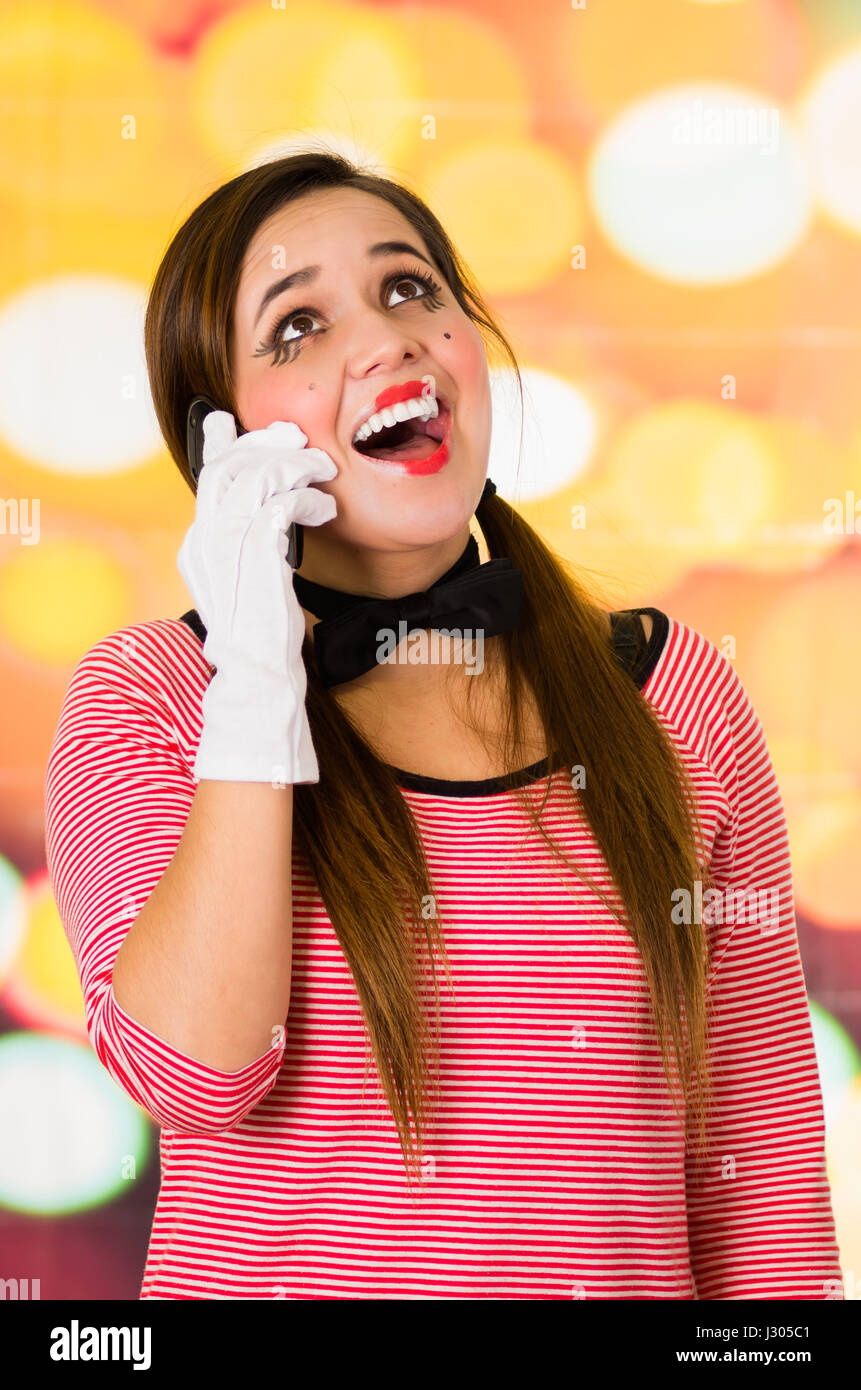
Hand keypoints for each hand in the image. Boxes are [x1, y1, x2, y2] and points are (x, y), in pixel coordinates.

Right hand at [177, 412, 337, 783]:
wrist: (258, 674)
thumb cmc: (260, 632)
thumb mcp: (248, 579)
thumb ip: (247, 543)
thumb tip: (268, 512)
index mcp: (197, 545)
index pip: (206, 479)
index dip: (221, 446)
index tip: (231, 423)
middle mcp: (204, 541)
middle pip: (228, 468)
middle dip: (266, 445)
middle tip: (298, 442)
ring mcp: (228, 547)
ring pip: (258, 478)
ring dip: (297, 467)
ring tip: (324, 474)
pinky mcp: (258, 556)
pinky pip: (283, 504)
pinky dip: (308, 499)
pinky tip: (325, 509)